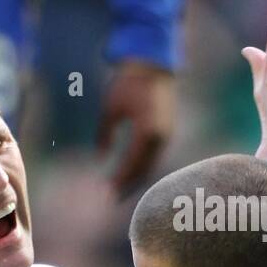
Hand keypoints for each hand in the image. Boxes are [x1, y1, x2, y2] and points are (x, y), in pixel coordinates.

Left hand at [97, 60, 175, 195]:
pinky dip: (142, 166)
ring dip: (136, 178)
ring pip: (151, 164)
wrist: (152, 66)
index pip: (132, 164)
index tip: (106, 193)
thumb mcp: (110, 109)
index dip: (119, 180)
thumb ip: (104, 134)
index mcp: (146, 132)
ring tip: (120, 190)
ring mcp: (166, 135)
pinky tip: (131, 172)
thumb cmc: (127, 84)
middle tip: (112, 199)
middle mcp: (160, 137)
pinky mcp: (167, 131)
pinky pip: (154, 155)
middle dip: (128, 186)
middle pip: (144, 170)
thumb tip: (100, 156)